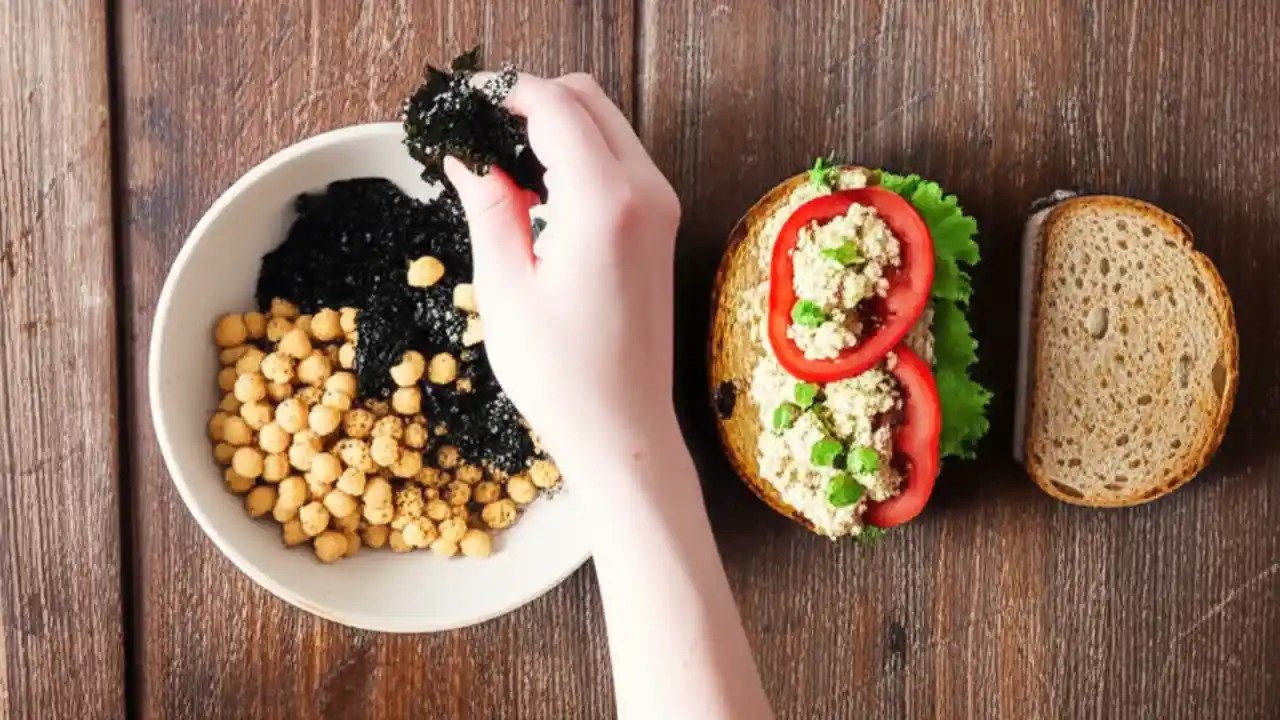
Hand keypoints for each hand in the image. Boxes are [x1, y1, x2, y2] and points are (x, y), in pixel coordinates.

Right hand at [444, 73, 681, 479]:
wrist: (623, 428)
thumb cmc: (561, 374)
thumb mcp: (504, 286)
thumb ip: (487, 204)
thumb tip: (465, 151)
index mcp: (605, 202)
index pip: (555, 106)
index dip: (503, 94)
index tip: (462, 107)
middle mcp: (646, 192)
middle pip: (588, 100)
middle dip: (530, 102)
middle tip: (478, 135)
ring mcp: (661, 207)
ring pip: (606, 125)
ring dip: (555, 127)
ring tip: (501, 167)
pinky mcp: (660, 226)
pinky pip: (618, 160)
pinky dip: (578, 154)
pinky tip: (537, 192)